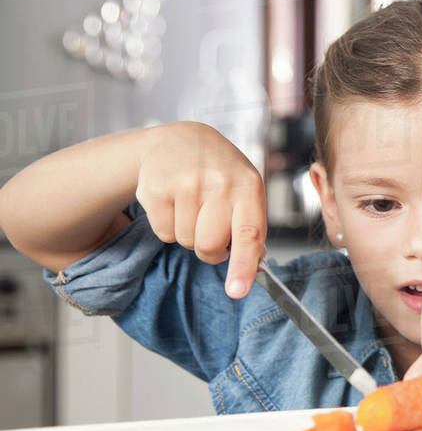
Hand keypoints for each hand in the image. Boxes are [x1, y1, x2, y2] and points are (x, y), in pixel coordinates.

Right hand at [135, 121, 266, 298]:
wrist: (181, 139)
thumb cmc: (221, 172)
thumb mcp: (246, 190)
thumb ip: (252, 226)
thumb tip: (256, 263)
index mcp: (248, 187)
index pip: (248, 234)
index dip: (243, 266)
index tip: (237, 291)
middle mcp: (218, 184)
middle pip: (209, 246)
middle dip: (209, 249)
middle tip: (210, 230)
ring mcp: (185, 185)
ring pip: (185, 242)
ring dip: (188, 234)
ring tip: (193, 207)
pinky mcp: (156, 189)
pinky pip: (164, 233)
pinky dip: (169, 226)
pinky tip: (175, 203)